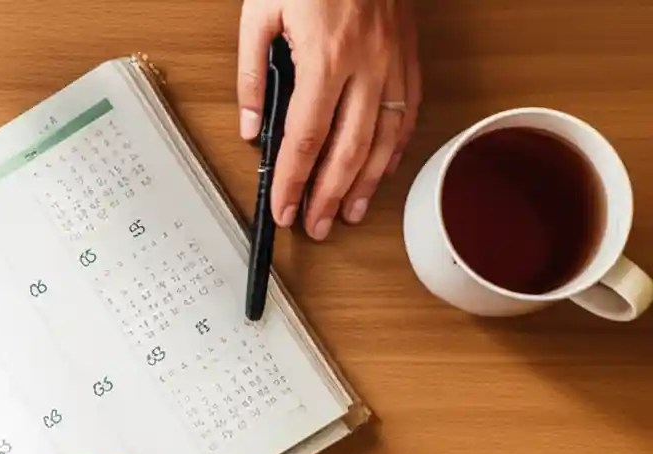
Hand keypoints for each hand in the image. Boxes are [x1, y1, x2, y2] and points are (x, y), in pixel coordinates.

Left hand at [238, 0, 421, 238]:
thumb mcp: (261, 13)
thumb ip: (253, 74)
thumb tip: (252, 129)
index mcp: (325, 56)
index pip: (306, 138)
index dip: (294, 180)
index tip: (284, 208)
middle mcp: (365, 65)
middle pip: (348, 149)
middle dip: (330, 196)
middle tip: (315, 226)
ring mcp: (393, 61)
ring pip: (384, 139)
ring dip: (366, 184)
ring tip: (350, 215)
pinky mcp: (408, 55)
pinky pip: (407, 114)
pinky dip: (395, 150)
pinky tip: (381, 172)